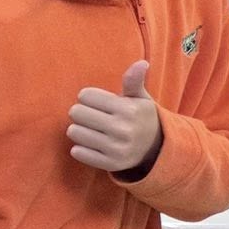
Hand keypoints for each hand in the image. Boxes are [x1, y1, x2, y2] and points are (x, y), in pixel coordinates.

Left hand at [70, 61, 161, 175]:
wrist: (155, 149)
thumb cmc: (140, 117)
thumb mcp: (140, 98)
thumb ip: (134, 81)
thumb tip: (141, 63)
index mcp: (128, 109)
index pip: (85, 95)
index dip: (88, 97)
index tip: (96, 102)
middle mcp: (123, 129)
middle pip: (76, 112)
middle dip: (80, 112)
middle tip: (91, 115)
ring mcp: (116, 148)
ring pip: (74, 132)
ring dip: (78, 129)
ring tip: (91, 129)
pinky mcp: (110, 164)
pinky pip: (77, 152)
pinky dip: (80, 147)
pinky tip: (92, 144)